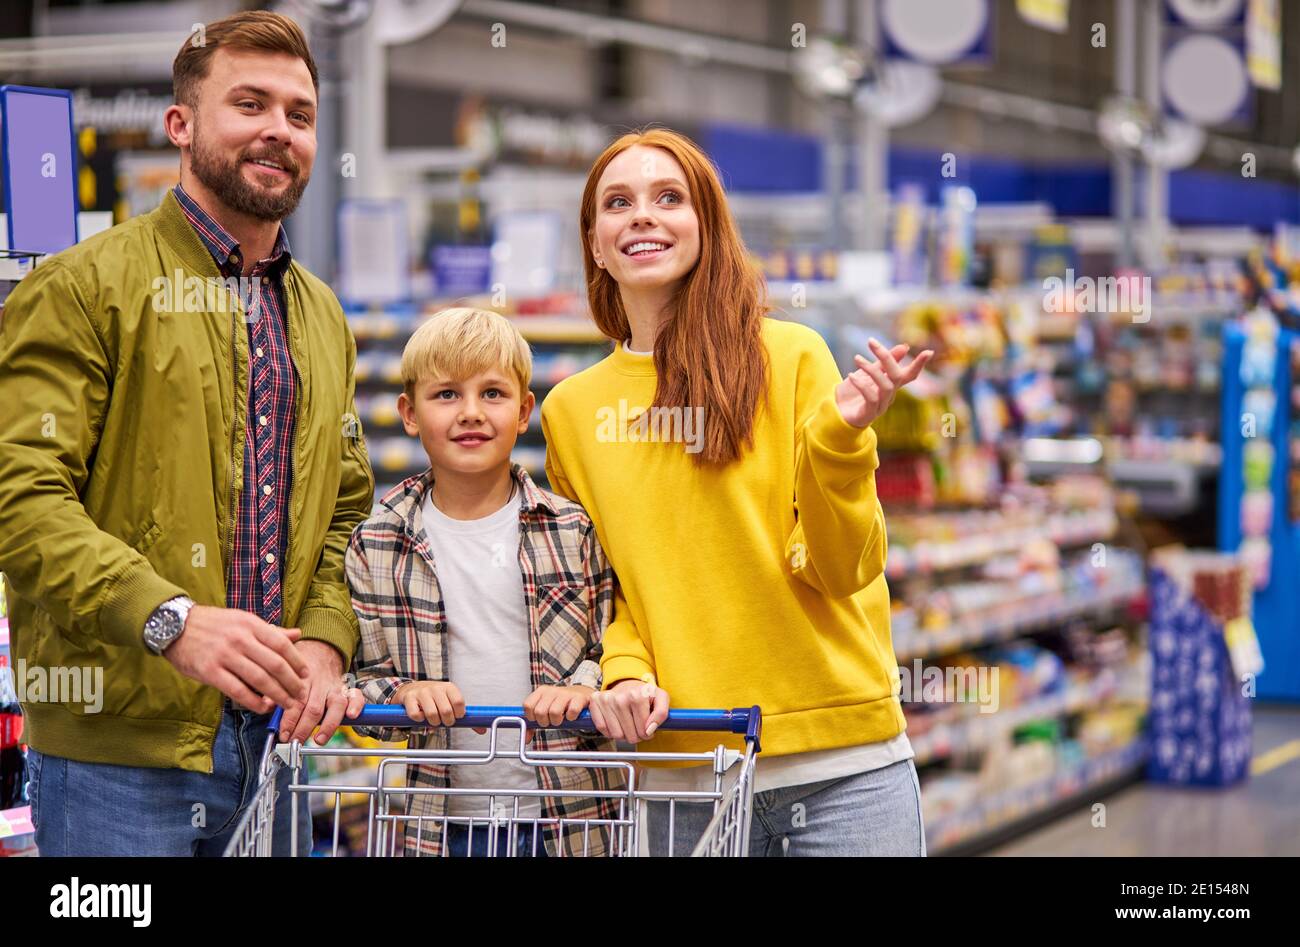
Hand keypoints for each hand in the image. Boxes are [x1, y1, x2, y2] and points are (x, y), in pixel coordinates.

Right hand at [163, 604, 308, 713]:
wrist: (174, 625)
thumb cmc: (212, 624)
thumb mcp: (243, 620)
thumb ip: (270, 631)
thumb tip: (297, 634)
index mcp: (250, 624)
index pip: (282, 645)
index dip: (297, 662)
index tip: (306, 675)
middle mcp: (240, 639)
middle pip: (274, 664)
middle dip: (292, 683)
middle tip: (300, 694)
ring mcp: (225, 655)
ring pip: (259, 679)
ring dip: (277, 695)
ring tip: (287, 704)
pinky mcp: (210, 671)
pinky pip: (237, 690)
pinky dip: (253, 701)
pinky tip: (263, 707)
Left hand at [277, 639, 350, 744]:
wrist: (320, 648)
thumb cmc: (298, 666)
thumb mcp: (283, 671)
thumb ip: (274, 687)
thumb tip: (266, 705)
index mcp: (302, 679)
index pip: (295, 702)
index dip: (289, 720)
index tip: (284, 734)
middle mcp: (320, 683)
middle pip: (314, 707)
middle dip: (304, 728)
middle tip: (296, 742)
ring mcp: (335, 686)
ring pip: (336, 705)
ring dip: (328, 724)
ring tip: (319, 739)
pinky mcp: (347, 688)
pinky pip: (356, 696)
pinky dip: (356, 706)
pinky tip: (351, 716)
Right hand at [392, 680, 466, 726]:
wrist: (411, 690)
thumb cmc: (434, 699)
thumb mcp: (450, 702)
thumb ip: (465, 717)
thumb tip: (482, 730)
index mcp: (449, 687)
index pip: (459, 702)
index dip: (459, 714)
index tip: (456, 717)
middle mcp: (436, 688)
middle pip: (446, 710)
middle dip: (447, 721)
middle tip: (444, 721)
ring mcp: (422, 692)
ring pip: (432, 714)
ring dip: (433, 722)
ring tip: (433, 720)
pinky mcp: (409, 698)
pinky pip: (416, 715)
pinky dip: (419, 720)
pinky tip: (421, 716)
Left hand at [523, 684, 594, 727]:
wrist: (581, 694)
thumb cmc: (561, 704)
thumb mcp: (545, 709)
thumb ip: (533, 723)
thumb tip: (526, 739)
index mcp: (541, 691)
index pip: (528, 705)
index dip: (532, 717)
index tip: (537, 719)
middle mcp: (552, 691)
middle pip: (539, 711)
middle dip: (545, 722)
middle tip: (551, 721)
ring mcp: (565, 693)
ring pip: (554, 712)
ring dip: (557, 721)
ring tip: (561, 719)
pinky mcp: (579, 698)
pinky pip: (572, 711)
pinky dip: (571, 718)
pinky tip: (571, 716)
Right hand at [588, 679, 669, 742]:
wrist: (628, 683)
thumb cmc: (645, 694)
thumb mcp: (661, 698)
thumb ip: (662, 714)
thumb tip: (649, 729)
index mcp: (637, 695)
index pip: (643, 730)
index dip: (647, 733)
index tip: (648, 727)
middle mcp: (620, 697)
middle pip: (630, 735)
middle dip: (636, 736)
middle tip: (637, 726)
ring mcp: (606, 699)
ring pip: (616, 735)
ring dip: (623, 734)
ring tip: (628, 724)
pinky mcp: (595, 701)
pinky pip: (602, 728)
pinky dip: (610, 730)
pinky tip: (616, 723)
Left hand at [835, 339, 933, 428]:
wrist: (834, 414)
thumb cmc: (852, 394)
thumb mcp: (867, 374)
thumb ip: (884, 362)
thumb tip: (905, 346)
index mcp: (891, 386)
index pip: (909, 375)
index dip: (919, 365)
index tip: (929, 352)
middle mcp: (889, 396)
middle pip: (897, 376)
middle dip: (886, 357)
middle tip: (871, 342)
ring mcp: (880, 407)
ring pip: (885, 386)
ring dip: (871, 369)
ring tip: (856, 358)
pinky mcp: (869, 415)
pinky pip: (871, 397)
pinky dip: (862, 385)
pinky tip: (851, 375)